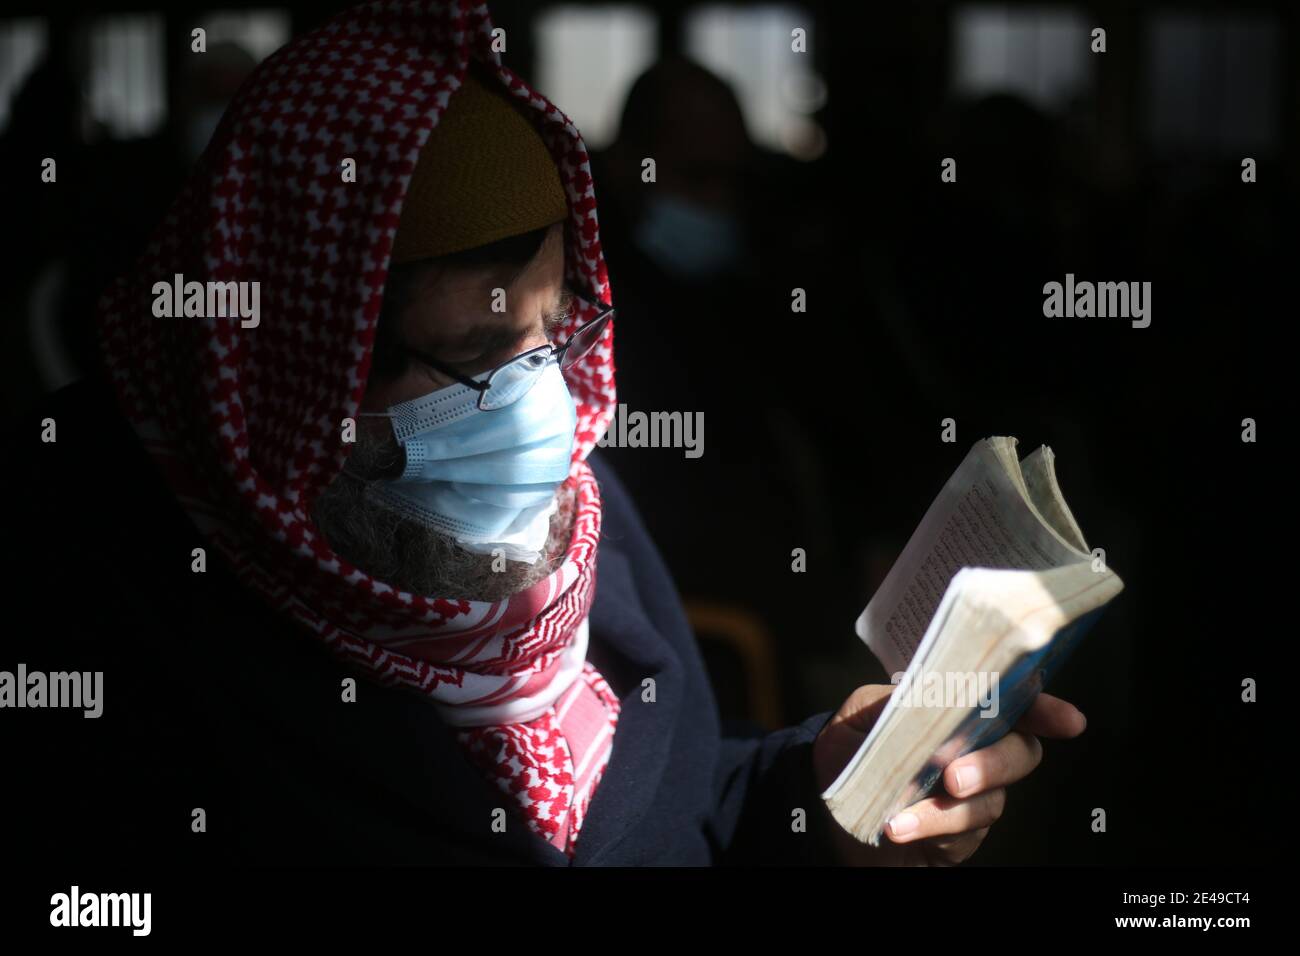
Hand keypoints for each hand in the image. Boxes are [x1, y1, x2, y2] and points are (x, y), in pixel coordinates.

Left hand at [812, 684, 1085, 864]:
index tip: (1066, 721)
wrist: (821, 810)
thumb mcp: (860, 716)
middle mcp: (973, 750)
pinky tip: (897, 827)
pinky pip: (963, 833)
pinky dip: (930, 828)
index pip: (1010, 702)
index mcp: (954, 711)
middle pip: (1019, 752)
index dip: (1044, 708)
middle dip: (996, 763)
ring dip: (950, 809)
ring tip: (903, 813)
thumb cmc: (846, 753)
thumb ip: (898, 703)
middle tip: (956, 776)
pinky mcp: (958, 836)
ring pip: (993, 800)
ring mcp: (969, 796)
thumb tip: (931, 699)